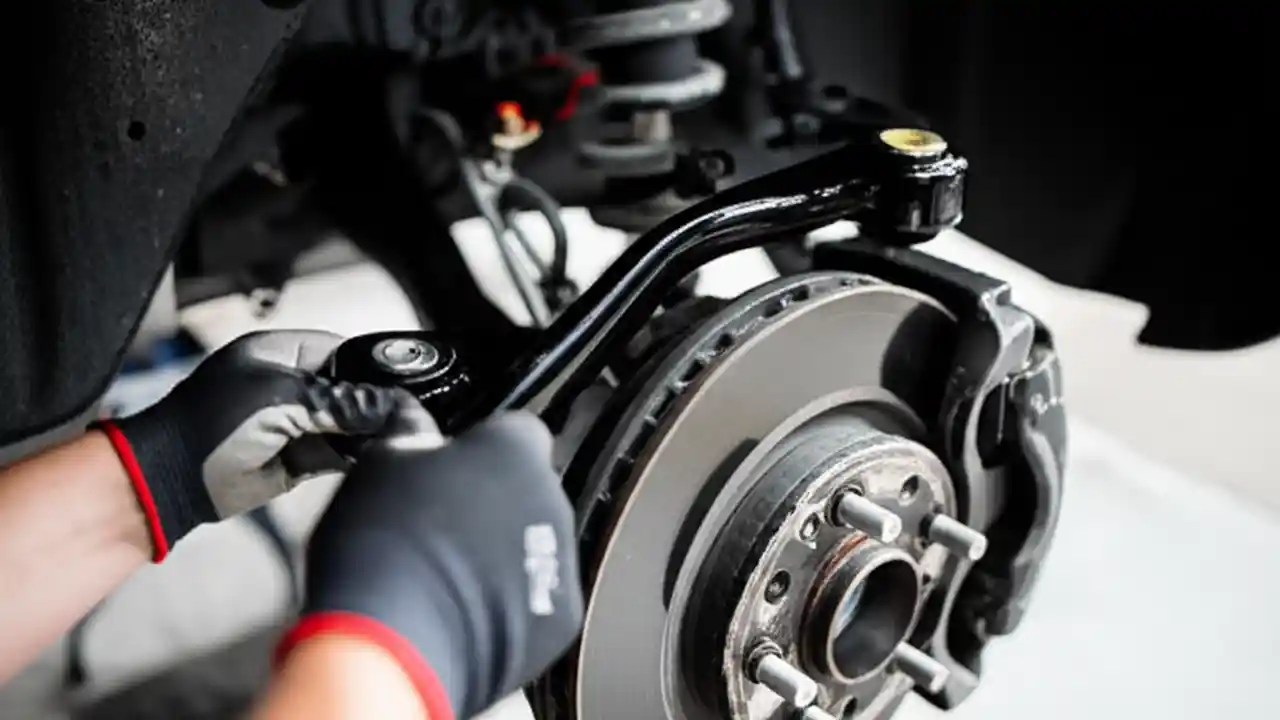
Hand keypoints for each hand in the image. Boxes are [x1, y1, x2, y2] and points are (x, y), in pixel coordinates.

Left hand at [100, 330, 396, 560]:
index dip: (373, 365)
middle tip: (407, 414)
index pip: (343, 351)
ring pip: (349, 424)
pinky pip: (340, 453)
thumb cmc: (210, 423)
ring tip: (397, 438)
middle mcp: (293, 385)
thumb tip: (387, 406)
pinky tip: (377, 458)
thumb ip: (336, 402)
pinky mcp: (300, 459)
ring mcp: (297, 423)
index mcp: (282, 353)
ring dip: (369, 433)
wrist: (172, 479)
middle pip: (352, 389)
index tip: (404, 381)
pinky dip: (357, 457)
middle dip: (375, 403)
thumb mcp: (278, 400)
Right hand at [279, 395, 582, 719]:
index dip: (479, 448)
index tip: (448, 468)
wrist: (396, 641)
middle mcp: (552, 498)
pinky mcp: (560, 618)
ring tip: (443, 579)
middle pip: (528, 490)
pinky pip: (539, 601)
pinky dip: (511, 607)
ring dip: (502, 556)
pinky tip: (463, 614)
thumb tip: (411, 422)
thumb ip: (410, 437)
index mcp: (515, 448)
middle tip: (437, 527)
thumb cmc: (383, 544)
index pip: (514, 430)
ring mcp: (562, 560)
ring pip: (536, 547)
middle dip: (493, 504)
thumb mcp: (379, 467)